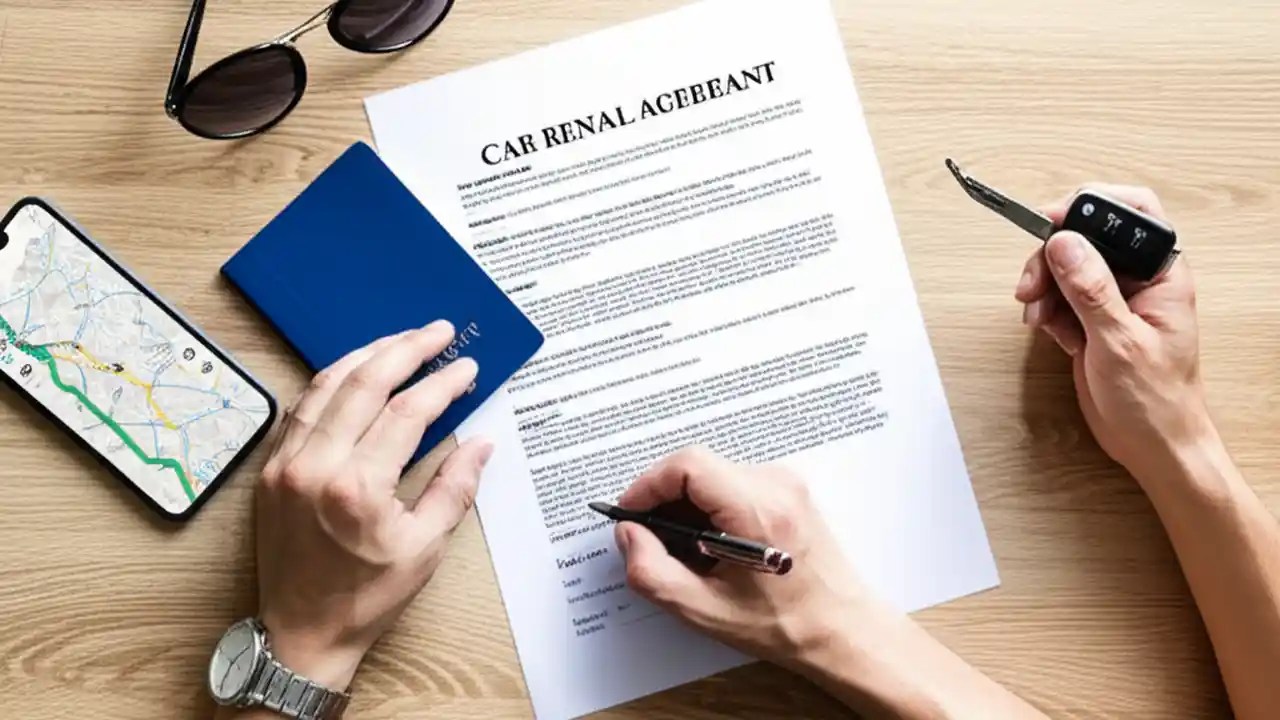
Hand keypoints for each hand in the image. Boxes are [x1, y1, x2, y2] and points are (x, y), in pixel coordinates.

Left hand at [254, 322, 492, 689]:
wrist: (302, 634)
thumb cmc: (366, 598)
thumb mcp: (424, 548)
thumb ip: (454, 488)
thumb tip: (481, 442)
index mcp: (357, 488)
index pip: (406, 412)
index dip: (441, 383)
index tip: (466, 366)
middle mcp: (314, 466)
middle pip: (364, 383)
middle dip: (406, 349)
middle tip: (439, 331)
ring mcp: (285, 464)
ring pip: (325, 385)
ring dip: (366, 355)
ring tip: (401, 340)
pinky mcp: (271, 470)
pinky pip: (301, 408)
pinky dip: (331, 382)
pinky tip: (356, 372)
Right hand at [612, 447, 873, 666]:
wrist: (843, 630)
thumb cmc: (784, 625)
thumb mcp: (704, 610)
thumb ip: (652, 571)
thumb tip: (629, 534)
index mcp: (757, 509)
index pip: (688, 464)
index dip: (648, 484)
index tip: (630, 513)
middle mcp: (775, 485)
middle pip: (698, 467)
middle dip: (664, 498)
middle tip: (650, 537)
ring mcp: (786, 484)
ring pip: (714, 473)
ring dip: (687, 504)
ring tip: (682, 549)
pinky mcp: (788, 491)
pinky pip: (734, 483)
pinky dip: (710, 506)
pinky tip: (709, 544)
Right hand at [1014, 185, 1212, 483]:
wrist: (1153, 445)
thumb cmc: (1157, 401)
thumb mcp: (1120, 342)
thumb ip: (1091, 289)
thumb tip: (1064, 242)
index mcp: (1162, 275)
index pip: (1130, 212)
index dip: (1087, 208)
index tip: (1049, 224)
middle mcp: (1139, 280)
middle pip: (1086, 237)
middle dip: (1051, 257)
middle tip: (1031, 286)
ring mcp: (1113, 299)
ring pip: (1066, 267)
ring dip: (1044, 288)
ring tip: (1040, 319)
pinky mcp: (1092, 320)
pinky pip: (1059, 298)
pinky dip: (1046, 312)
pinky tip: (1054, 336)